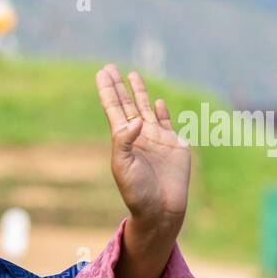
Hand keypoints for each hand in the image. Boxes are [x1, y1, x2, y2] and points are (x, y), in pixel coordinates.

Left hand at [95, 64, 190, 235]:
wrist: (161, 209)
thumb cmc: (137, 192)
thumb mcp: (123, 167)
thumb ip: (125, 142)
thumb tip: (135, 120)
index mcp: (123, 140)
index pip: (114, 109)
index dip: (108, 91)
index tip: (101, 73)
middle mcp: (138, 136)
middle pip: (127, 104)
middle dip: (118, 86)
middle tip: (109, 67)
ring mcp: (157, 139)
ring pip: (146, 109)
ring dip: (139, 92)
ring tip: (132, 75)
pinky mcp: (175, 145)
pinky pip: (167, 123)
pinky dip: (162, 112)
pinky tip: (157, 102)